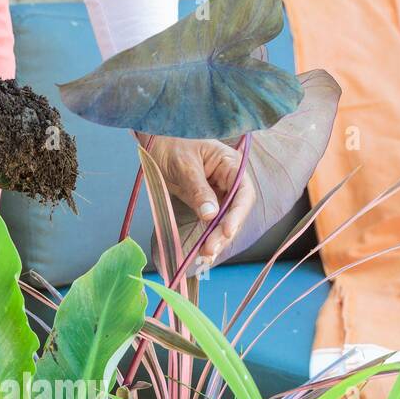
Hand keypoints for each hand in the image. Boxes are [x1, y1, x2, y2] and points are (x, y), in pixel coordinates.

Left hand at [146, 135, 255, 260]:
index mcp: (230, 164)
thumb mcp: (184, 165)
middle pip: (236, 211)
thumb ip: (198, 189)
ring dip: (217, 240)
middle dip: (224, 232)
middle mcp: (229, 181)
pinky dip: (208, 237)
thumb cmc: (172, 144)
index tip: (227, 231)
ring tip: (205, 256)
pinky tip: (203, 252)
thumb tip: (211, 214)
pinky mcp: (206, 204)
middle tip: (210, 249)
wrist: (156, 142)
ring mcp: (219, 193)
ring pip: (225, 221)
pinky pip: (212, 223)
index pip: (243, 192)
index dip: (238, 214)